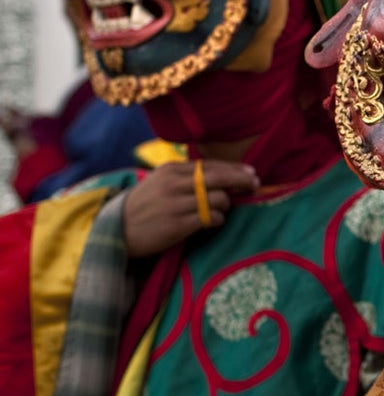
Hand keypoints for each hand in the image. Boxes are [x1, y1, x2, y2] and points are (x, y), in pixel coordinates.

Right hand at [123, 160, 259, 257]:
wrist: (116, 230)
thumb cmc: (144, 206)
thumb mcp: (160, 182)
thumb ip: (187, 176)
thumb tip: (222, 174)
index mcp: (171, 170)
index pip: (211, 165)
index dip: (234, 169)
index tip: (251, 172)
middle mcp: (175, 184)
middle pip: (220, 178)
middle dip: (242, 180)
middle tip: (256, 185)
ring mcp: (177, 204)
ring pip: (219, 199)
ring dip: (226, 205)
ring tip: (221, 209)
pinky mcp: (178, 224)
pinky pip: (212, 219)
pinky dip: (218, 220)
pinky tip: (213, 221)